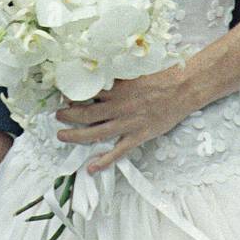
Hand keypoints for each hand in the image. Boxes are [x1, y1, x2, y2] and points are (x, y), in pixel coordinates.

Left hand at [55, 57, 196, 173]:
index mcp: (117, 89)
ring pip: (96, 133)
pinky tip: (91, 168)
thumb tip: (99, 72)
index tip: (64, 97)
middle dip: (68, 116)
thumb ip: (116, 76)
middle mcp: (118, 107)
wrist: (182, 88)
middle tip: (57, 116)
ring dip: (76, 136)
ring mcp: (127, 123)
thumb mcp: (134, 71)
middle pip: (86, 114)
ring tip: (62, 136)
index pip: (88, 94)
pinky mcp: (138, 136)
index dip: (73, 97)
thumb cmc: (161, 76)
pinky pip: (118, 151)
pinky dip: (104, 161)